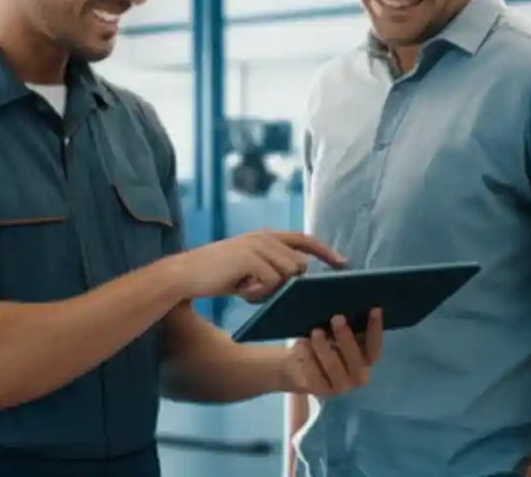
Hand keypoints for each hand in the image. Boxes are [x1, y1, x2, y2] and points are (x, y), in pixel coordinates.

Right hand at [168, 231, 346, 302]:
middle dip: (287, 284)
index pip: (304, 239)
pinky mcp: (250, 258)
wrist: (186, 274)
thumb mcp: (250, 270)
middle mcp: (264, 237)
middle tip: (257, 289)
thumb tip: (298, 282)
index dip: (325, 251)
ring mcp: (258, 246)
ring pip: (288, 274)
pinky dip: (258, 293)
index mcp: (266, 236)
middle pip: (299, 265)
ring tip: (245, 288)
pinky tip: (240, 290)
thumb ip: (273, 270)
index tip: (344, 264)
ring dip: (270, 289)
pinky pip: (272, 282)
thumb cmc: (219, 276)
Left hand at [282, 309, 382, 396]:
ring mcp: (340, 386)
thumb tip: (348, 303)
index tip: (374, 310)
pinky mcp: (321, 391)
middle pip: (356, 359)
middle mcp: (357, 376)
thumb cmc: (323, 344)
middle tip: (337, 318)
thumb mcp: (335, 335)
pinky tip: (302, 345)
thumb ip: (346, 326)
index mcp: (365, 360)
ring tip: (316, 332)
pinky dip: (309, 359)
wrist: (298, 367)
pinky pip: (315, 376)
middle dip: (346, 338)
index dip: (376, 330)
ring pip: (335, 368)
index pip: (374, 347)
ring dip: (325, 348)